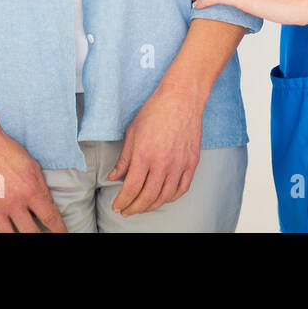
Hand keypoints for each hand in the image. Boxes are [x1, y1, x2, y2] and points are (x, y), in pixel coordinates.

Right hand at [0, 129, 67, 232]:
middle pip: (31, 234)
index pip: (50, 218)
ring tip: (23, 235)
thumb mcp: (32, 166)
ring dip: (17, 240)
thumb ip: (42, 189)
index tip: (63, 235)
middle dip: (41, 239)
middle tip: (45, 238)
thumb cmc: (7, 151)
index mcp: (30, 190)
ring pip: (8, 238)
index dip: (60, 231)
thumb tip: (50, 209)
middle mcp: (13, 202)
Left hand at [106, 84, 203, 216]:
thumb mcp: (132, 131)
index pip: (131, 188)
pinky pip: (182, 188)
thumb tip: (115, 176)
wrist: (182, 97)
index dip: (122, 201)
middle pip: (147, 196)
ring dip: (152, 205)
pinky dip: (171, 197)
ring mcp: (179, 163)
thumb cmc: (156, 110)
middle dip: (134, 208)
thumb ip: (124, 158)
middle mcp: (162, 162)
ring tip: (143, 206)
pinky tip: (163, 197)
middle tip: (127, 211)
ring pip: (165, 196)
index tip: (117, 206)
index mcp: (144, 154)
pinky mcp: (192, 162)